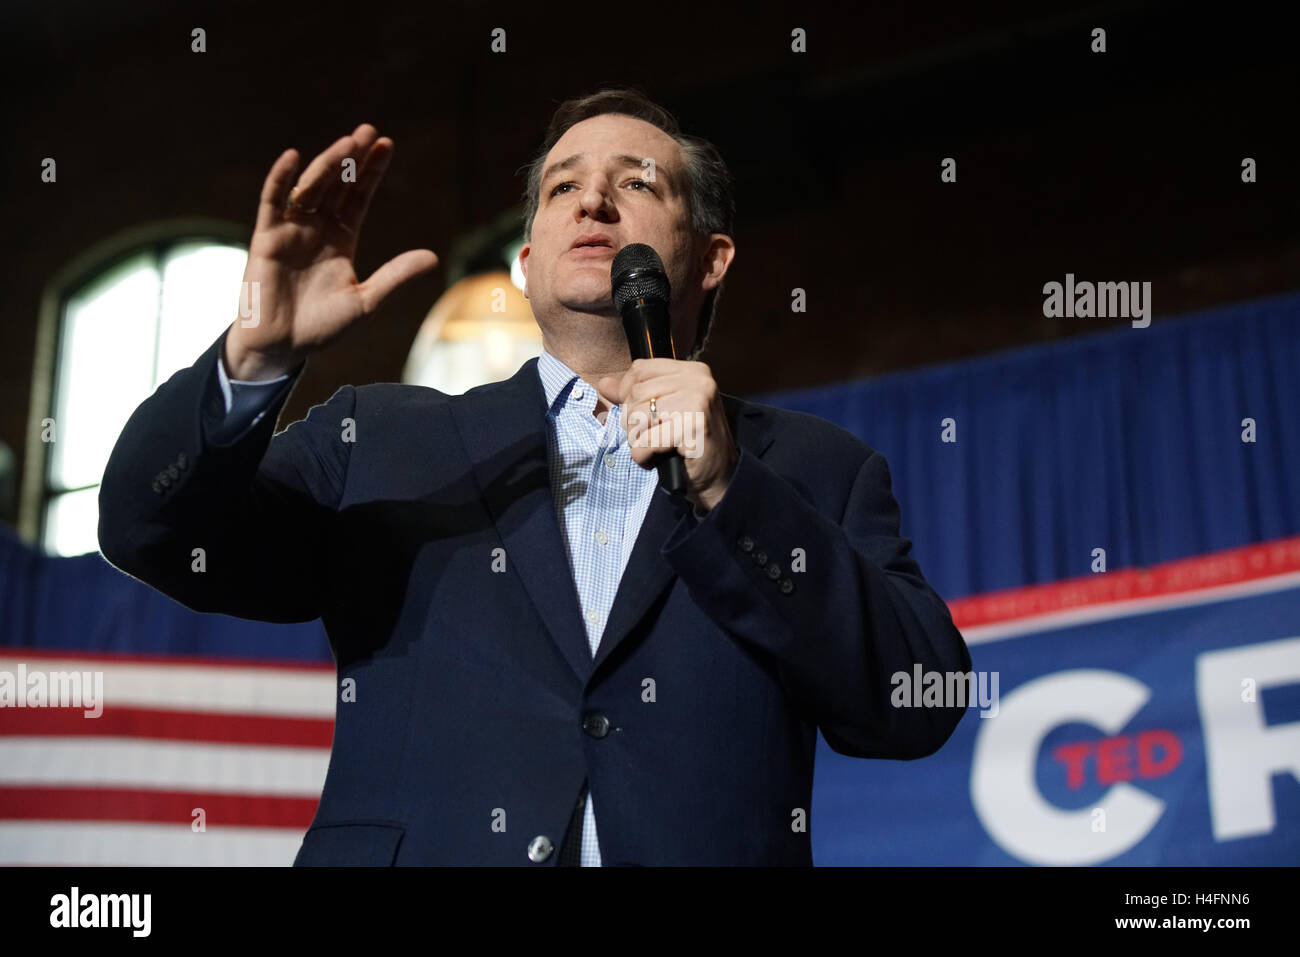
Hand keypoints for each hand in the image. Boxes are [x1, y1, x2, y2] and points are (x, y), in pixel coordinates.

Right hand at [225, 123, 438, 379]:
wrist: (283, 347)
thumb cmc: (322, 327)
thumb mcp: (366, 301)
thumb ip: (395, 276)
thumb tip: (433, 257)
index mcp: (341, 239)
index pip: (358, 197)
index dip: (371, 172)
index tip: (386, 145)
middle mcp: (316, 229)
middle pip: (336, 184)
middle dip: (352, 159)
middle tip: (370, 131)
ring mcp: (291, 231)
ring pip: (310, 188)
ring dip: (327, 164)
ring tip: (348, 144)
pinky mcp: (267, 238)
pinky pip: (272, 202)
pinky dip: (280, 179)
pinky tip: (293, 157)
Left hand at [596, 358, 738, 511]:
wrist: (721, 478)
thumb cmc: (691, 444)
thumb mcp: (664, 412)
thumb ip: (634, 395)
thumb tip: (604, 383)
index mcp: (693, 371)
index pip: (640, 369)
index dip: (628, 393)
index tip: (643, 415)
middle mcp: (698, 381)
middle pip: (635, 393)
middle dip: (634, 422)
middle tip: (655, 437)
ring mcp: (697, 401)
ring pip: (636, 416)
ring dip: (640, 440)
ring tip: (660, 446)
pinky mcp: (692, 425)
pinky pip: (645, 441)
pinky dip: (645, 456)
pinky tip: (662, 458)